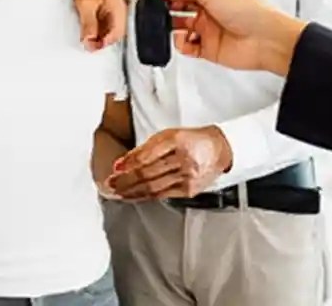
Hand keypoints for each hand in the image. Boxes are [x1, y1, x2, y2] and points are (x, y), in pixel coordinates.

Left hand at [71, 0, 127, 50]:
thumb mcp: (86, 4)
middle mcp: (120, 11)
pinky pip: (105, 27)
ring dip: (100, 38)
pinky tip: (89, 34)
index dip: (105, 42)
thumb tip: (89, 40)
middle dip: (102, 42)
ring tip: (87, 42)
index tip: (93, 47)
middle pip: (115, 34)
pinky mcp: (108, 13)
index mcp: (119, 8)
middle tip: (89, 47)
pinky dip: (98, 33)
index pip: (118, 32)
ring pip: (110, 32)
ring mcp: (115, 12)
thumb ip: (88, 23)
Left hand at [105, 126, 232, 199]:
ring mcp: (186, 176)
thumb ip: (146, 148)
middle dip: (125, 180)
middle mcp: (182, 158)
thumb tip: (123, 162)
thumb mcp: (169, 135)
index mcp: (176, 140)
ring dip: (131, 191)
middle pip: (147, 173)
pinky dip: (144, 196)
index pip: (147, 155)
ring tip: (117, 192)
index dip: (129, 163)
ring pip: (152, 187)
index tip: (115, 169)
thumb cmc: (192, 140)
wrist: (220, 149)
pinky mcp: (188, 190)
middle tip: (110, 183)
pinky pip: (161, 194)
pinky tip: (134, 196)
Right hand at [150, 0, 306, 75]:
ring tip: (167, 26)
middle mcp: (208, 8)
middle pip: (178, 6)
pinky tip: (185, 40)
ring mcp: (207, 28)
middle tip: (156, 10)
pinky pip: (186, 46)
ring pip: (179, 26)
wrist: (265, 39)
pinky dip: (181, 44)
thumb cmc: (248, 10)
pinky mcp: (208, 48)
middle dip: (165, 7)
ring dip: (170, 26)